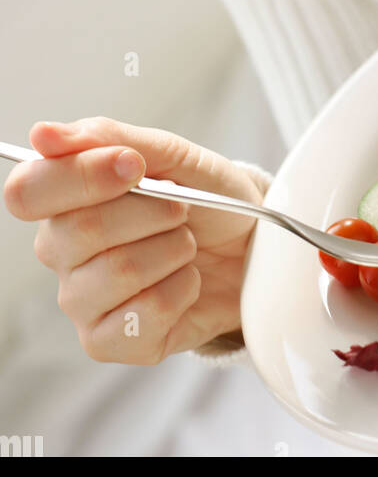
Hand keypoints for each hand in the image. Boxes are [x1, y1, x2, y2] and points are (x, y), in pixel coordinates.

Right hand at [3, 117, 265, 363]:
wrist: (249, 247)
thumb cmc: (206, 200)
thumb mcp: (169, 155)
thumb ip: (107, 138)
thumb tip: (43, 134)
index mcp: (62, 199)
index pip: (29, 190)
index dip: (82, 176)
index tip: (135, 165)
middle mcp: (60, 252)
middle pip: (79, 230)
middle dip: (151, 210)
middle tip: (181, 207)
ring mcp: (80, 301)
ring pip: (118, 271)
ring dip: (173, 248)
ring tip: (186, 244)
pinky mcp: (108, 342)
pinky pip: (144, 315)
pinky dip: (182, 289)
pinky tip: (186, 280)